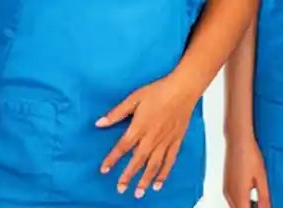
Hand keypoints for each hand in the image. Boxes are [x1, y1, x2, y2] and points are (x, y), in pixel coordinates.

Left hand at [97, 73, 201, 197]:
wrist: (183, 89)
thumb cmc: (158, 91)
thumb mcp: (134, 98)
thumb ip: (116, 113)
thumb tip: (99, 123)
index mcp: (139, 127)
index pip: (122, 147)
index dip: (112, 159)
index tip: (104, 169)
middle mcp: (152, 138)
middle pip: (137, 161)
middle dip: (128, 176)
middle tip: (120, 189)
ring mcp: (165, 141)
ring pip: (153, 165)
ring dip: (145, 180)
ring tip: (138, 193)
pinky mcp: (176, 142)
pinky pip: (169, 161)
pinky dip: (164, 174)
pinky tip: (158, 184)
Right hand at [224, 134, 271, 207]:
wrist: (238, 140)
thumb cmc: (249, 155)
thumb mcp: (261, 178)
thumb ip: (264, 197)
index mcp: (239, 195)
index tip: (263, 207)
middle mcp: (229, 194)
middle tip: (262, 204)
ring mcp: (226, 189)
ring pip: (235, 206)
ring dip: (245, 205)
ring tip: (258, 201)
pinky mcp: (226, 184)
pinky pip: (232, 199)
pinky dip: (241, 200)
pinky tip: (250, 193)